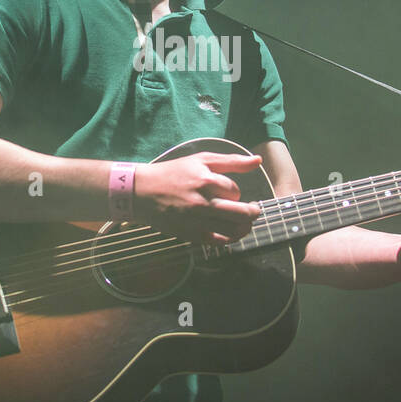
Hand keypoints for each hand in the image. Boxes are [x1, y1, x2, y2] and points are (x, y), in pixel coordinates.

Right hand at [133, 152, 262, 244]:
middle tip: (253, 211)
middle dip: (252, 212)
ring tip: (244, 223)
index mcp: (206, 180)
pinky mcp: (190, 235)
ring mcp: (196, 221)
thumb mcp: (201, 159)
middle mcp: (202, 202)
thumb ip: (231, 161)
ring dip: (244, 227)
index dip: (235, 192)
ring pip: (233, 230)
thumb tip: (258, 161)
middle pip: (241, 213)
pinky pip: (218, 242)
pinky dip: (229, 238)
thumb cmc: (173, 173)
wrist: (143, 192)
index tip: (228, 193)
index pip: (235, 191)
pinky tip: (230, 232)